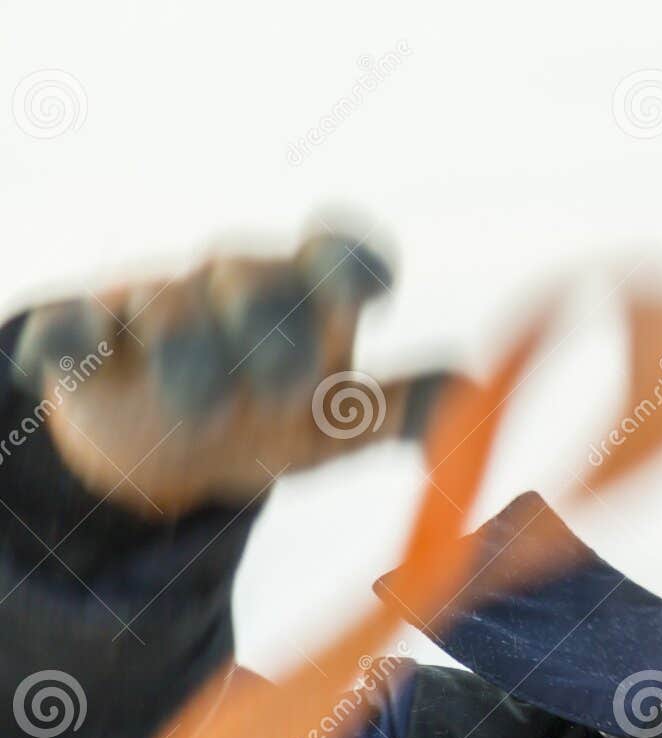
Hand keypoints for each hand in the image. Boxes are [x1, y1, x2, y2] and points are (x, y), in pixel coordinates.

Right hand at [9, 228, 445, 516]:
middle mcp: (234, 287)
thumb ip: (405, 408)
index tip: (368, 295)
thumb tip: (474, 391)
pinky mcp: (83, 333)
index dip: (353, 263)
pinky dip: (77, 340)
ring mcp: (156, 304)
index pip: (337, 253)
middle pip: (256, 278)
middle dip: (272, 324)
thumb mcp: (340, 427)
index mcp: (305, 298)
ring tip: (201, 410)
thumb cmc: (269, 419)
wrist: (167, 446)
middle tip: (287, 386)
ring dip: (187, 353)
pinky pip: (72, 325)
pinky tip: (84, 358)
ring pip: (169, 304)